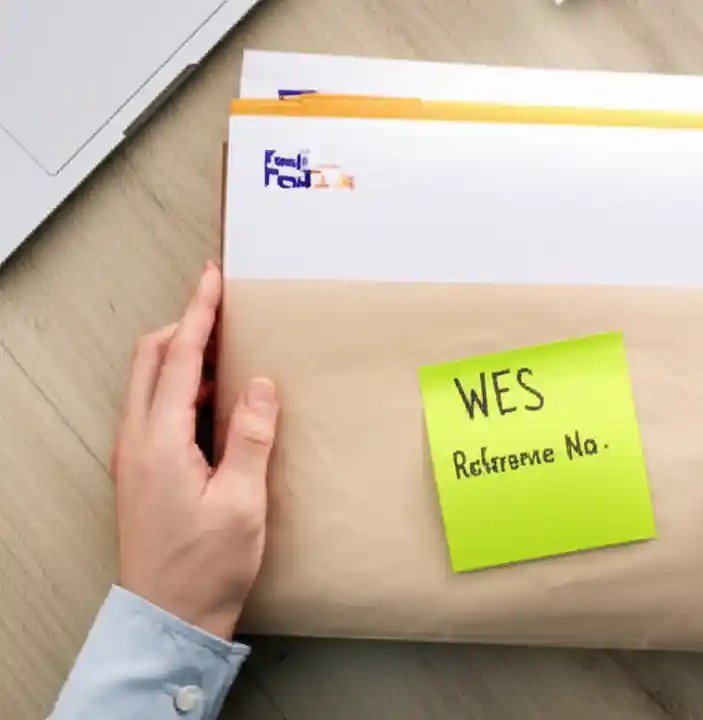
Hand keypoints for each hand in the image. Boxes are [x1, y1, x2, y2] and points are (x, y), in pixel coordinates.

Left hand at [111, 262, 279, 639]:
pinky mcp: (142, 473)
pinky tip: (216, 404)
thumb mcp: (242, 500)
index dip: (199, 314)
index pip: (179, 358)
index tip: (213, 280)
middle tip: (222, 312)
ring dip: (184, 359)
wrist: (168, 618)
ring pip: (151, 384)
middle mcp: (137, 441)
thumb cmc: (205, 567)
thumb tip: (259, 384)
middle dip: (185, 327)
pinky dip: (183, 390)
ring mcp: (135, 457)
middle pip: (152, 360)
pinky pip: (156, 411)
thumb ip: (251, 436)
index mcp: (159, 441)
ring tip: (229, 354)